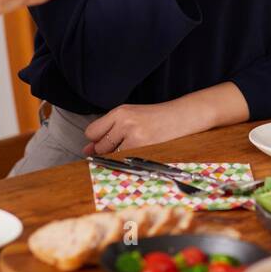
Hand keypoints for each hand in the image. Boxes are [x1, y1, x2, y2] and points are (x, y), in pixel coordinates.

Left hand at [82, 98, 204, 155]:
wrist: (182, 116)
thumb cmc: (157, 118)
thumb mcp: (132, 117)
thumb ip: (109, 130)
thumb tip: (87, 150)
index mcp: (120, 111)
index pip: (92, 132)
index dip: (96, 141)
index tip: (106, 143)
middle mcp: (124, 121)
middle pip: (100, 146)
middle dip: (108, 150)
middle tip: (127, 144)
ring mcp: (133, 134)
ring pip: (111, 155)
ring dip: (120, 156)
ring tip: (137, 145)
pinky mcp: (142, 145)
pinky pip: (124, 159)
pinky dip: (130, 159)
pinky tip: (142, 150)